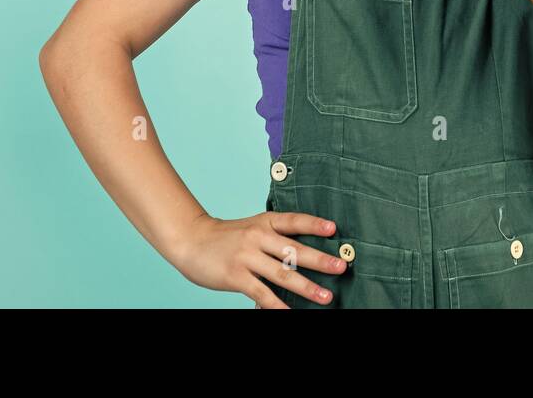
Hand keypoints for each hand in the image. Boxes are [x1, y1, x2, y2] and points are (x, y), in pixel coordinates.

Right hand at [169, 210, 348, 307]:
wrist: (191, 240)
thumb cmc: (227, 237)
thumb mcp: (252, 226)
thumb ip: (275, 236)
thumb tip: (303, 255)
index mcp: (265, 222)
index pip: (294, 221)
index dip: (314, 224)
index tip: (334, 230)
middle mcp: (258, 237)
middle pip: (294, 249)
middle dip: (320, 260)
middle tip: (341, 267)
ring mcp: (247, 256)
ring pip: (282, 273)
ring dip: (307, 287)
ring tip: (326, 297)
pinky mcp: (236, 276)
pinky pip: (261, 293)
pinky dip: (277, 305)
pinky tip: (290, 312)